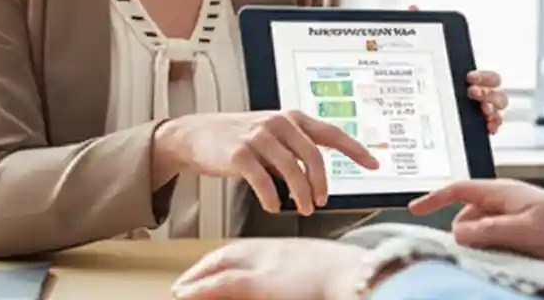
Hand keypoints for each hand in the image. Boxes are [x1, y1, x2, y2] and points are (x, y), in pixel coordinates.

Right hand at [152, 111, 378, 215]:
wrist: (196, 134)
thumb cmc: (238, 137)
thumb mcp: (272, 134)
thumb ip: (296, 146)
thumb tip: (321, 170)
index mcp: (293, 118)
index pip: (332, 133)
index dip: (355, 149)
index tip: (374, 163)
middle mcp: (279, 123)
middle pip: (314, 156)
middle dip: (322, 183)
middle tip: (323, 201)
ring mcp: (258, 137)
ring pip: (292, 170)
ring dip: (301, 194)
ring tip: (304, 208)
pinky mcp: (238, 154)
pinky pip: (263, 180)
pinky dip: (272, 197)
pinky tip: (274, 206)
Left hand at [172, 239, 365, 299]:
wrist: (362, 277)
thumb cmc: (355, 278)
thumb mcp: (329, 271)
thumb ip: (311, 272)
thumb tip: (305, 280)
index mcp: (292, 250)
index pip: (252, 249)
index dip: (229, 258)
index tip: (213, 267)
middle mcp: (276, 253)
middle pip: (232, 255)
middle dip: (207, 266)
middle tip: (187, 281)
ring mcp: (267, 267)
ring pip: (222, 269)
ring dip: (198, 279)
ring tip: (181, 290)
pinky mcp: (260, 284)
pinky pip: (221, 285)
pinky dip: (200, 289)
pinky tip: (184, 293)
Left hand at [408, 5, 506, 134]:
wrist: (412, 111)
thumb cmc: (424, 79)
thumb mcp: (421, 56)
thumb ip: (421, 32)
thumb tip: (414, 8)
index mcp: (468, 79)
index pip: (487, 76)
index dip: (483, 76)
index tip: (468, 77)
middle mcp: (477, 95)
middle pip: (498, 91)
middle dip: (489, 91)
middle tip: (471, 93)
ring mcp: (477, 111)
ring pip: (498, 108)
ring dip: (493, 108)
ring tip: (481, 111)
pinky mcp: (472, 126)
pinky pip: (492, 126)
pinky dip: (493, 126)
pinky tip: (487, 127)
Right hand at [409, 179, 543, 277]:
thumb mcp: (525, 229)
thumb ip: (489, 230)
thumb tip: (456, 234)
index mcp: (504, 192)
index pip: (460, 190)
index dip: (435, 199)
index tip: (413, 210)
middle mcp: (506, 204)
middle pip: (466, 219)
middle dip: (464, 237)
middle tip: (479, 255)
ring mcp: (514, 221)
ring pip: (480, 236)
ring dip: (482, 250)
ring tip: (506, 259)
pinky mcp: (522, 238)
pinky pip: (495, 247)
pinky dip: (495, 256)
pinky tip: (510, 264)